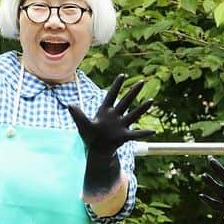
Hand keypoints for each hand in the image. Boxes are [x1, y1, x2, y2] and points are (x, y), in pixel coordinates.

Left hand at [67, 74, 153, 200]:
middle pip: (126, 101)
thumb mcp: (82, 124)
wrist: (97, 149)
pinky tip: (153, 131)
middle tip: (142, 81)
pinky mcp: (124, 136)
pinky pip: (135, 134)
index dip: (116, 85)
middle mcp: (115, 116)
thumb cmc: (90, 135)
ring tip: (151, 100)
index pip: (112, 95)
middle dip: (133, 92)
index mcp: (105, 111)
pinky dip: (144, 133)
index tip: (123, 75)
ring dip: (142, 108)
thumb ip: (77, 115)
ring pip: (133, 115)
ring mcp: (121, 125)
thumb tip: (70, 105)